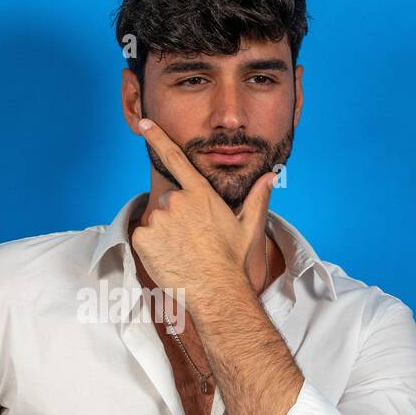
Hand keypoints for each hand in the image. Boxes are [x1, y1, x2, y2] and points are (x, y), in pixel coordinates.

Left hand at [131, 117, 274, 299]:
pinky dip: (153, 248)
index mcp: (201, 194)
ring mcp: (159, 219)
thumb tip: (271, 177)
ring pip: (158, 222)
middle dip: (177, 217)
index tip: (145, 123)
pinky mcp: (144, 238)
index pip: (176, 158)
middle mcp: (178, 201)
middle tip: (192, 240)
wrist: (216, 291)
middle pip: (170, 202)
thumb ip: (256, 198)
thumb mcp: (248, 226)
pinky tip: (169, 259)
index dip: (158, 138)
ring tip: (183, 252)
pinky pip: (144, 238)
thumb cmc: (233, 260)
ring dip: (165, 234)